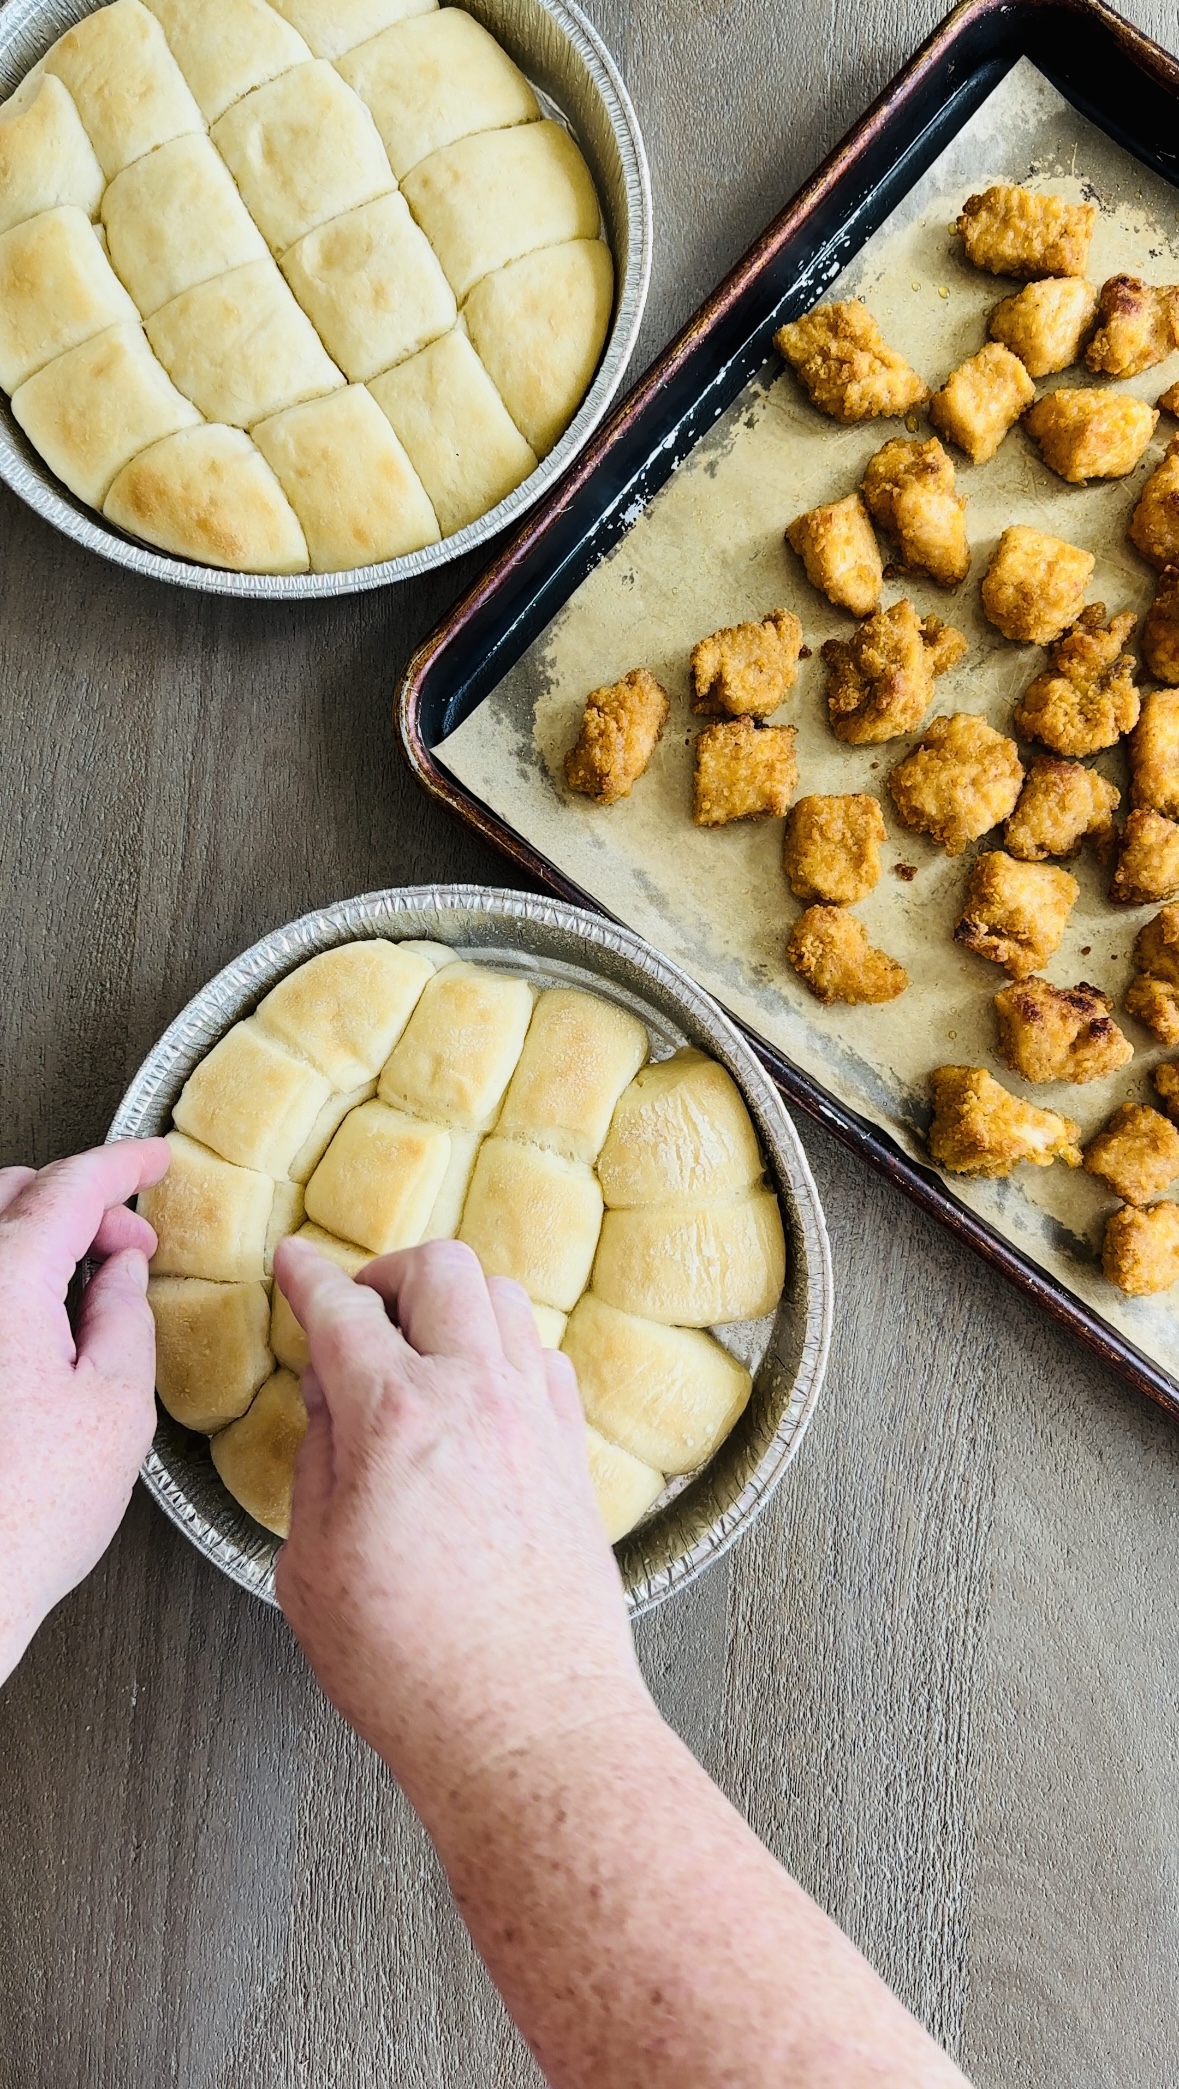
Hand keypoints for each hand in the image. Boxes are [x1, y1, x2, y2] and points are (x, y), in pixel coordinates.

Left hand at [0, 1139, 170, 1681]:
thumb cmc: (21, 1520)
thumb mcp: (115, 1406)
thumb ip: (122, 1316)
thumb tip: (121, 1274)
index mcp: (3, 1284)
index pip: (68, 1187)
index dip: (122, 1165)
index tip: (153, 1158)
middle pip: (11, 1196)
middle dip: (78, 1203)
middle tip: (130, 1245)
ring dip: (38, 1242)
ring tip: (90, 1290)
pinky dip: (10, 1285)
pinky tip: (41, 1328)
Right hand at [272, 1236, 650, 1811]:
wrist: (527, 1724)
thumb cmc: (414, 1667)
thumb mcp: (312, 1565)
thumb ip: (318, 1459)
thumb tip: (330, 1399)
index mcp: (395, 1417)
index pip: (341, 1309)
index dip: (307, 1277)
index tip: (295, 1262)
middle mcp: (475, 1397)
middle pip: (440, 1269)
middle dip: (388, 1273)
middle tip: (359, 1309)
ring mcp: (535, 1420)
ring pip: (505, 1298)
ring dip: (455, 1303)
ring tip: (421, 1345)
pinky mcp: (573, 1454)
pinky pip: (546, 1358)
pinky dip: (506, 1351)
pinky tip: (481, 1390)